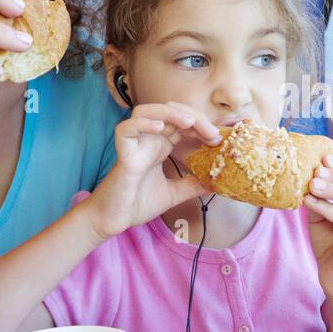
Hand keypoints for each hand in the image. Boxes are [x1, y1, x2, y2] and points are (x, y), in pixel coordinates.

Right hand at [83, 102, 220, 239]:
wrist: (114, 220)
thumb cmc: (137, 204)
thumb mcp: (174, 194)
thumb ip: (192, 186)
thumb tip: (215, 184)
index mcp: (160, 146)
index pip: (182, 123)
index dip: (201, 125)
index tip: (218, 139)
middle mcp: (148, 140)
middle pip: (169, 112)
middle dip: (193, 116)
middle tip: (211, 132)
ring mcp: (135, 144)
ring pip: (146, 111)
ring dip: (169, 112)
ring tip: (188, 122)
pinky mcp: (123, 153)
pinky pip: (126, 128)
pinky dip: (142, 123)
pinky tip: (159, 127)